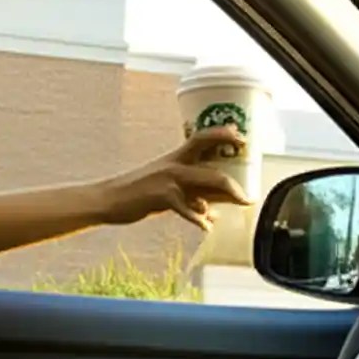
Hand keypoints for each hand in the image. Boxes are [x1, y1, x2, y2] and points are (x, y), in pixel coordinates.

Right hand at [96, 125, 253, 230]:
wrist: (109, 200)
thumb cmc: (137, 195)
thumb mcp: (166, 190)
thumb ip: (190, 196)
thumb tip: (212, 211)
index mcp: (174, 158)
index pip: (200, 137)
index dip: (221, 132)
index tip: (240, 135)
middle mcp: (173, 163)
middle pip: (207, 149)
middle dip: (231, 152)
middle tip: (249, 158)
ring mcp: (168, 178)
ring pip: (207, 178)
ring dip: (229, 190)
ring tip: (243, 200)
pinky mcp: (162, 196)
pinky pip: (188, 208)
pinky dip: (200, 219)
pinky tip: (207, 226)